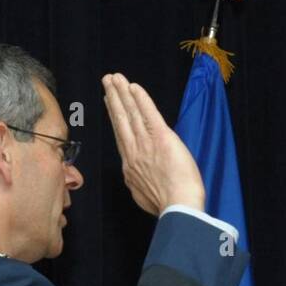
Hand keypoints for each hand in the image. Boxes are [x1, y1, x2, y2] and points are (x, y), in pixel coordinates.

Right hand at [102, 73, 204, 215]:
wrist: (178, 207)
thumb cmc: (168, 207)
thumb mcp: (145, 196)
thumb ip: (139, 184)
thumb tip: (138, 181)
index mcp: (131, 167)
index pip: (122, 136)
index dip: (116, 117)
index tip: (110, 104)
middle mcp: (134, 152)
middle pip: (121, 120)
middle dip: (113, 99)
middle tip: (107, 81)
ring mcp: (146, 144)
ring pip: (131, 114)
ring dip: (122, 93)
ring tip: (115, 78)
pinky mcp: (161, 137)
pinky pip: (149, 114)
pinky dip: (141, 99)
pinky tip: (134, 87)